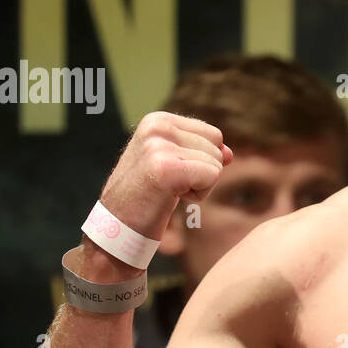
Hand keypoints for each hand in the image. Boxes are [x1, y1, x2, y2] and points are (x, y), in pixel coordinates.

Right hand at [98, 112, 232, 240]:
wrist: (118, 228)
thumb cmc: (147, 197)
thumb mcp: (174, 164)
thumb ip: (202, 152)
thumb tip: (229, 153)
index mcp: (157, 120)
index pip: (214, 135)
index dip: (201, 161)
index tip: (170, 173)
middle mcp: (157, 126)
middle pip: (217, 148)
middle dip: (201, 174)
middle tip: (167, 186)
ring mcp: (159, 146)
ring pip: (217, 163)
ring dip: (198, 186)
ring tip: (166, 191)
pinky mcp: (165, 168)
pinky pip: (212, 177)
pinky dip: (198, 195)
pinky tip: (170, 199)